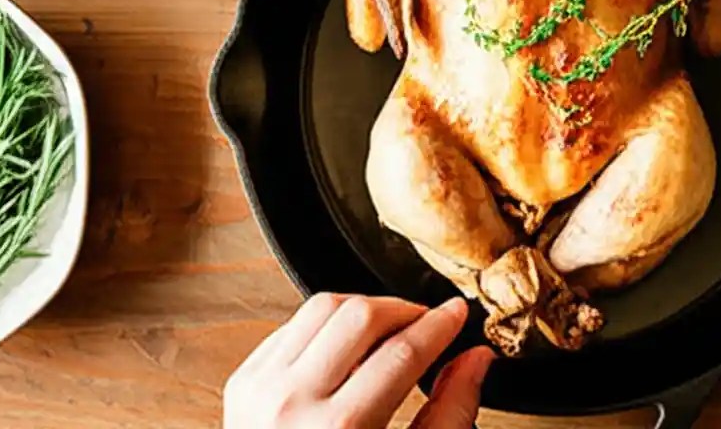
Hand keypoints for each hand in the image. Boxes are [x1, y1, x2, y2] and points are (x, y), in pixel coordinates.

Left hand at [224, 293, 494, 428]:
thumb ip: (450, 414)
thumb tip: (476, 359)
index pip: (403, 351)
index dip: (439, 324)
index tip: (457, 312)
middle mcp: (294, 404)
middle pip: (361, 315)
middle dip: (404, 309)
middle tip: (426, 321)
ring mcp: (261, 389)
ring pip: (322, 306)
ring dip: (364, 309)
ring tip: (388, 331)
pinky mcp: (244, 382)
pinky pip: (291, 326)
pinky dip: (326, 326)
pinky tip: (348, 347)